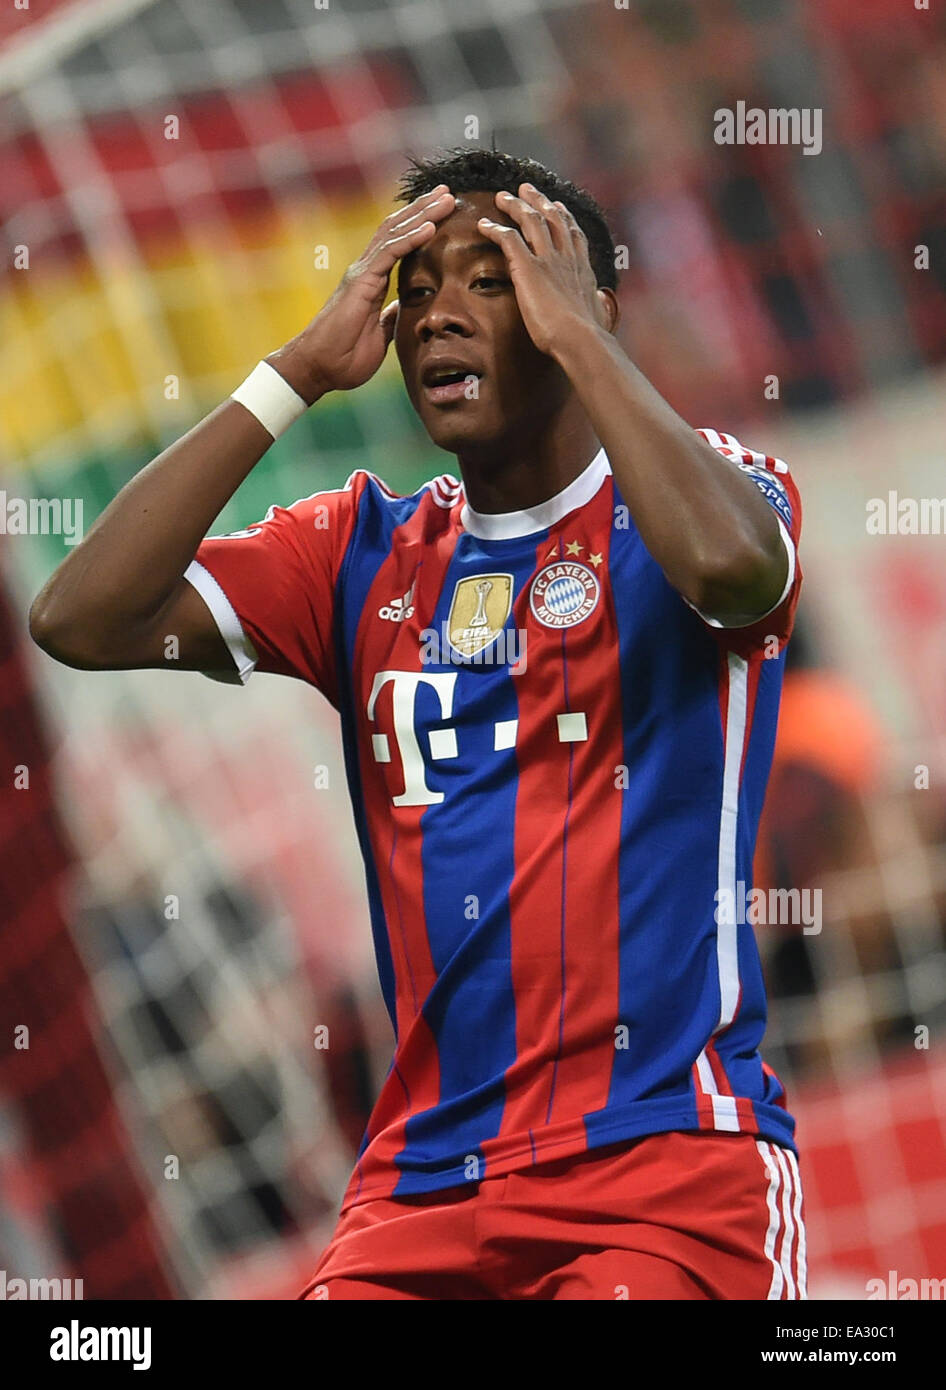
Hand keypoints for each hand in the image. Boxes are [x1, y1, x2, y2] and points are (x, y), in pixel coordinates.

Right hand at [267, 186, 455, 400]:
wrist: (318, 369)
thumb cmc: (343, 357)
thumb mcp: (379, 336)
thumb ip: (390, 317)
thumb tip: (403, 306)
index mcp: (372, 281)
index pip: (399, 245)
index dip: (420, 227)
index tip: (442, 213)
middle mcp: (366, 270)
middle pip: (398, 230)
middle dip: (424, 210)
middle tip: (448, 193)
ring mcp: (362, 273)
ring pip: (395, 233)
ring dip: (423, 215)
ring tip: (446, 198)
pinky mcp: (360, 283)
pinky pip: (389, 253)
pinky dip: (411, 238)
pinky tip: (431, 226)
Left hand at [476, 184, 610, 356]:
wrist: (580, 339)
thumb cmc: (588, 336)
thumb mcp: (599, 313)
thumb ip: (599, 303)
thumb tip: (603, 300)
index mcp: (582, 268)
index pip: (573, 233)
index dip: (564, 216)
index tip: (557, 205)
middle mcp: (567, 257)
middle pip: (552, 218)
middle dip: (538, 200)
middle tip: (525, 188)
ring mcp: (548, 260)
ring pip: (531, 220)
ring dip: (515, 206)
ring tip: (502, 197)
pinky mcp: (529, 267)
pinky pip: (509, 238)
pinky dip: (495, 228)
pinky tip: (483, 225)